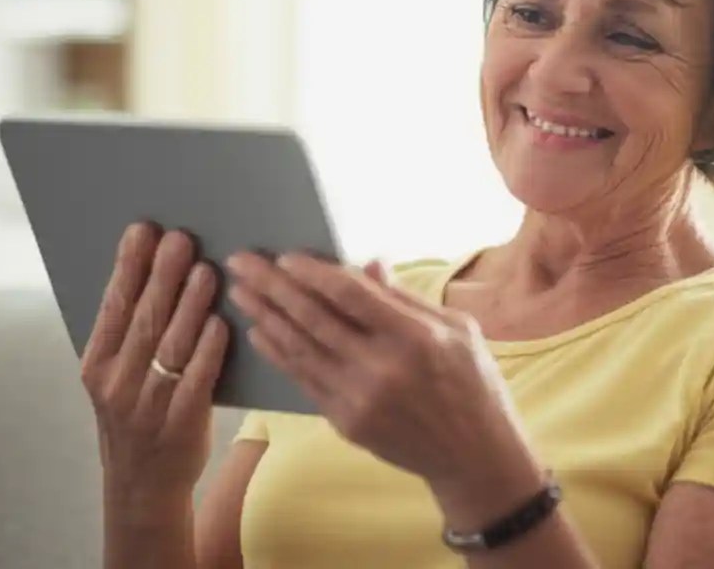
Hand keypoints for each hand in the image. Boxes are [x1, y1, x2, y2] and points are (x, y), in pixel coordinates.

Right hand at [81, 223, 229, 502]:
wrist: (141, 485)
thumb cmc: (134, 416)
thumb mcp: (115, 376)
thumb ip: (128, 333)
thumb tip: (151, 270)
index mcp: (96, 365)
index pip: (112, 307)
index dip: (127, 267)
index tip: (142, 229)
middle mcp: (116, 383)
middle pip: (142, 320)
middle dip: (162, 275)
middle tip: (180, 238)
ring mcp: (148, 405)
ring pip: (170, 345)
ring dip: (190, 304)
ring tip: (206, 269)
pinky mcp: (181, 424)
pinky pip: (196, 379)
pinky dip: (208, 349)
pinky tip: (221, 322)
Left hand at [224, 252, 525, 487]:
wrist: (474, 457)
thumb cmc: (473, 384)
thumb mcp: (458, 330)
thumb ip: (407, 298)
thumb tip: (368, 264)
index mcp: (415, 338)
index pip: (350, 295)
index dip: (313, 272)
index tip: (284, 255)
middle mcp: (382, 368)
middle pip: (314, 318)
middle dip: (272, 287)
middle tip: (241, 262)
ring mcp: (359, 399)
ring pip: (300, 349)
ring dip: (265, 316)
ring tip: (239, 292)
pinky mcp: (346, 422)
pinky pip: (303, 380)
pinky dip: (279, 353)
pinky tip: (260, 332)